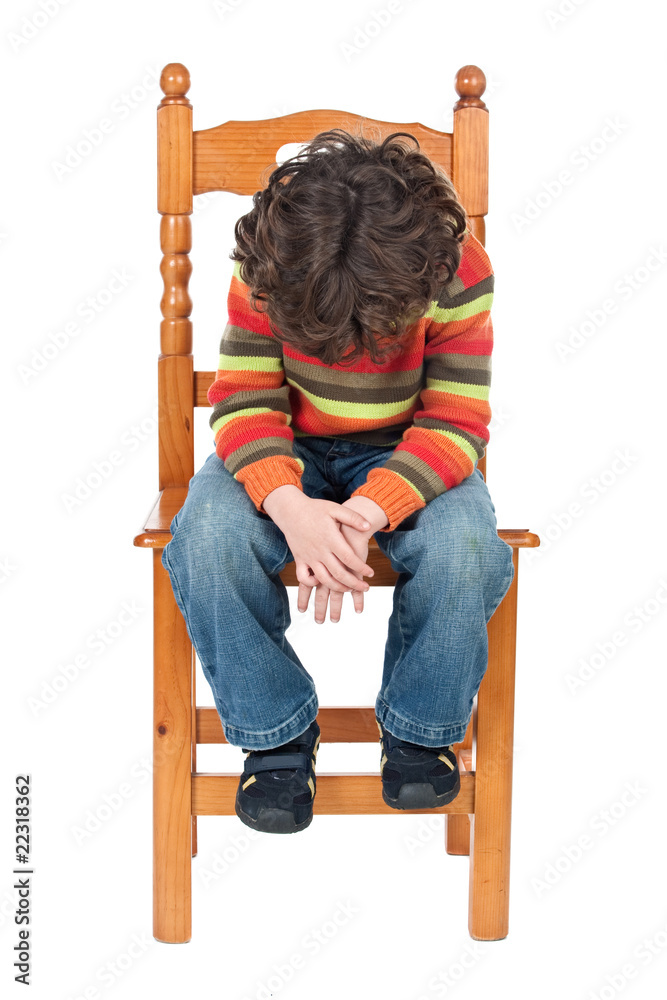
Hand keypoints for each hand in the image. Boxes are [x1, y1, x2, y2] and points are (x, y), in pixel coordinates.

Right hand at [262, 489, 374, 619]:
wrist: (290, 510)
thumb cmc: (314, 509)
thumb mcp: (335, 508)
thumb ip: (352, 517)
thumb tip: (368, 526)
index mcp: (331, 538)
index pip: (349, 558)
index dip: (361, 568)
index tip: (371, 573)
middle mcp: (320, 550)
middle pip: (339, 573)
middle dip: (354, 583)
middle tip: (365, 587)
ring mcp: (308, 556)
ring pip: (324, 579)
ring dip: (338, 587)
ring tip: (349, 589)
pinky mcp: (299, 559)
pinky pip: (303, 578)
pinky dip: (313, 583)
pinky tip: (322, 582)